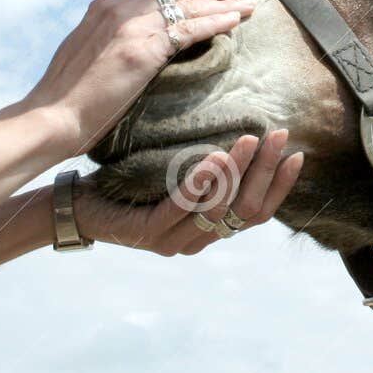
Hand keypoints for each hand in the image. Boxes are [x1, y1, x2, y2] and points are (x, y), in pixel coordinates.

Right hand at [28, 0, 255, 152]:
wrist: (52, 117)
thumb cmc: (68, 99)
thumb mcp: (88, 55)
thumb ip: (111, 40)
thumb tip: (131, 42)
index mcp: (104, 6)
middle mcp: (118, 7)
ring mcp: (130, 26)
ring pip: (188, 3)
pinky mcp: (142, 49)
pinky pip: (190, 29)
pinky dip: (216, 22)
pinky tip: (235, 20)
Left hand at [73, 129, 303, 256]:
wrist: (77, 205)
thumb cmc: (128, 186)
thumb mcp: (175, 175)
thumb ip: (207, 170)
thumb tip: (240, 130)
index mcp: (209, 231)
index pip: (258, 213)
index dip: (280, 186)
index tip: (295, 154)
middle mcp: (197, 242)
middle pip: (247, 211)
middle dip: (266, 171)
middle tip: (276, 135)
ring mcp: (174, 241)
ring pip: (220, 208)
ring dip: (238, 171)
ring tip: (245, 139)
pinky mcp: (149, 233)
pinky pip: (183, 207)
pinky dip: (202, 182)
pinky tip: (212, 157)